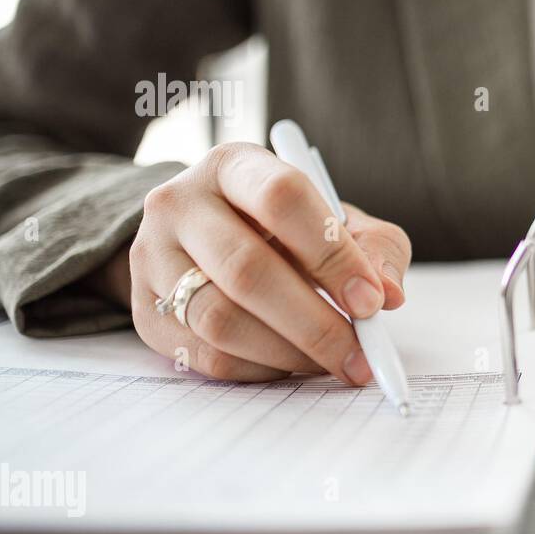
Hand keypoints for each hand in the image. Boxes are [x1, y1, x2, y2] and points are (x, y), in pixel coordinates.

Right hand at [115, 143, 410, 382]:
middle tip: (361, 354)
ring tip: (335, 363)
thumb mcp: (338, 221)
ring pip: (220, 319)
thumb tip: (389, 292)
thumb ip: (374, 249)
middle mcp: (179, 203)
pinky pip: (206, 355)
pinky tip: (294, 363)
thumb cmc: (289, 230)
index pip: (281, 198)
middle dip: (316, 322)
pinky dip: (261, 368)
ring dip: (290, 352)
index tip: (372, 301)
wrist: (208, 242)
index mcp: (234, 165)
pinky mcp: (145, 312)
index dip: (332, 254)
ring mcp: (152, 257)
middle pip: (247, 269)